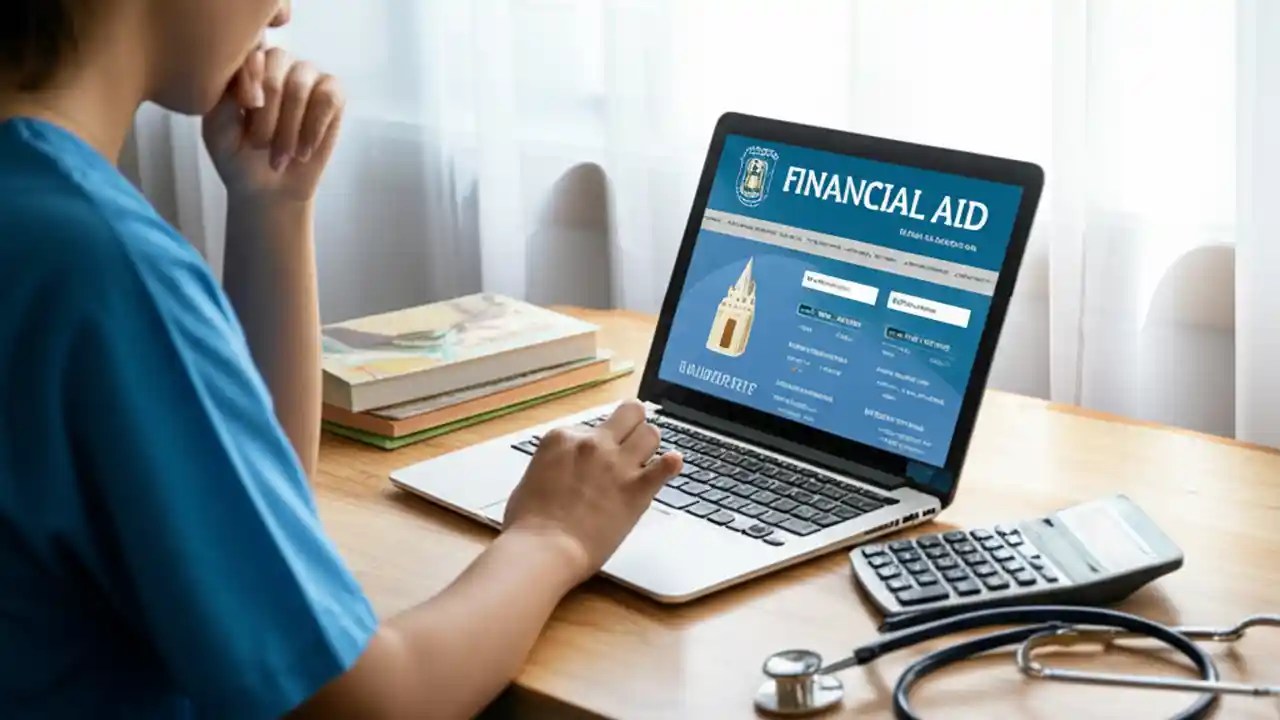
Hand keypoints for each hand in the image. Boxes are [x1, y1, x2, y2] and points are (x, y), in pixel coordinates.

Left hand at [203, 47, 344, 203]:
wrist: (266, 189)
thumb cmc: (237, 155)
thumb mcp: (217, 126)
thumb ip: (227, 93)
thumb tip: (256, 67)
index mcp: (246, 65)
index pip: (250, 48)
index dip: (251, 77)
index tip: (247, 109)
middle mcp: (278, 63)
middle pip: (278, 64)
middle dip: (268, 111)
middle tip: (261, 145)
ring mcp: (307, 76)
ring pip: (301, 83)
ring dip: (290, 126)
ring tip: (281, 156)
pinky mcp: (333, 95)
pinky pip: (328, 98)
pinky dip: (314, 128)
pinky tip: (303, 150)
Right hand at [502, 401, 683, 584]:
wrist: (544, 549)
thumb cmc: (528, 523)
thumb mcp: (532, 477)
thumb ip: (555, 464)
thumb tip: (565, 469)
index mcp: (563, 438)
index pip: (592, 426)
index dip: (596, 443)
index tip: (594, 458)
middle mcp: (593, 443)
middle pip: (629, 413)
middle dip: (633, 424)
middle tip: (630, 441)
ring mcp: (617, 464)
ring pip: (651, 433)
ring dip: (649, 446)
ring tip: (644, 460)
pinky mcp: (636, 488)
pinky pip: (665, 466)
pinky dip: (671, 465)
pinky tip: (673, 464)